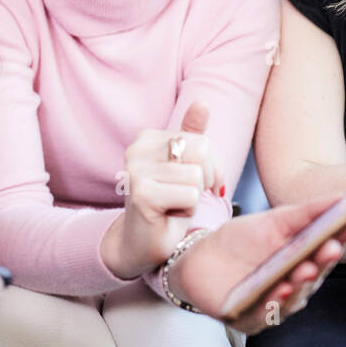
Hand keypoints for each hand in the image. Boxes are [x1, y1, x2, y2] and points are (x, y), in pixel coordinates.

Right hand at [101, 101, 224, 278]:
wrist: (141, 244)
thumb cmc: (167, 204)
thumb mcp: (185, 167)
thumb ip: (192, 135)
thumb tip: (202, 102)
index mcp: (147, 137)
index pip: (202, 142)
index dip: (209, 168)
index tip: (194, 184)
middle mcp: (137, 149)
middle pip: (202, 153)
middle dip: (203, 180)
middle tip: (183, 197)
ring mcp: (136, 171)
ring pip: (197, 176)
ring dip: (193, 198)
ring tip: (172, 205)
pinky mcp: (141, 194)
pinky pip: (190, 195)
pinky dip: (186, 210)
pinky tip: (167, 214)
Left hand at [167, 195, 345, 335]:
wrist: (200, 258)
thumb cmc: (241, 240)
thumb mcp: (274, 221)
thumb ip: (306, 212)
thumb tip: (341, 197)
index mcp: (304, 260)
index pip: (328, 249)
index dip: (343, 237)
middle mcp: (296, 285)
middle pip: (315, 275)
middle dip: (324, 261)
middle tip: (331, 246)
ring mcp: (276, 303)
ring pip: (295, 297)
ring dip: (302, 283)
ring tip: (306, 268)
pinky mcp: (253, 318)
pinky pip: (267, 312)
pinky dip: (276, 301)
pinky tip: (281, 288)